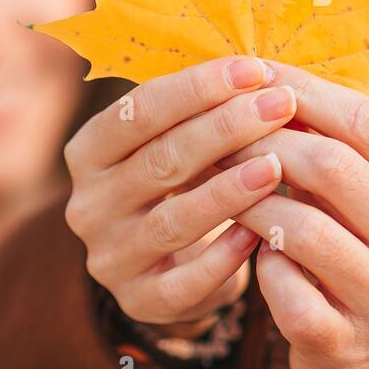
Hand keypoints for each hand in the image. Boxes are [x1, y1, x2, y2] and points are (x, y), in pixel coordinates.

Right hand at [63, 56, 297, 327]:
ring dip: (228, 190)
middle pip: (160, 160)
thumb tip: (261, 67)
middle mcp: (88, 205)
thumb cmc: (181, 183)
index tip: (255, 69)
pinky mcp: (141, 301)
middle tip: (280, 105)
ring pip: (172, 220)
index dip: (198, 88)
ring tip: (278, 165)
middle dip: (225, 128)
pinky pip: (186, 282)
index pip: (139, 111)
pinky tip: (262, 232)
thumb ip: (201, 109)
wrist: (167, 266)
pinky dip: (225, 255)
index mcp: (89, 153)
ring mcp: (111, 258)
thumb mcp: (173, 141)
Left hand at [218, 61, 368, 368]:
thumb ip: (341, 143)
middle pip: (334, 167)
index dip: (307, 92)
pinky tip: (254, 249)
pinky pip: (283, 286)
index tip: (258, 73)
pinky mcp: (347, 345)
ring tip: (221, 179)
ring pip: (302, 227)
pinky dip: (260, 262)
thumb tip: (268, 78)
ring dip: (248, 197)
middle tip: (224, 129)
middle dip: (267, 139)